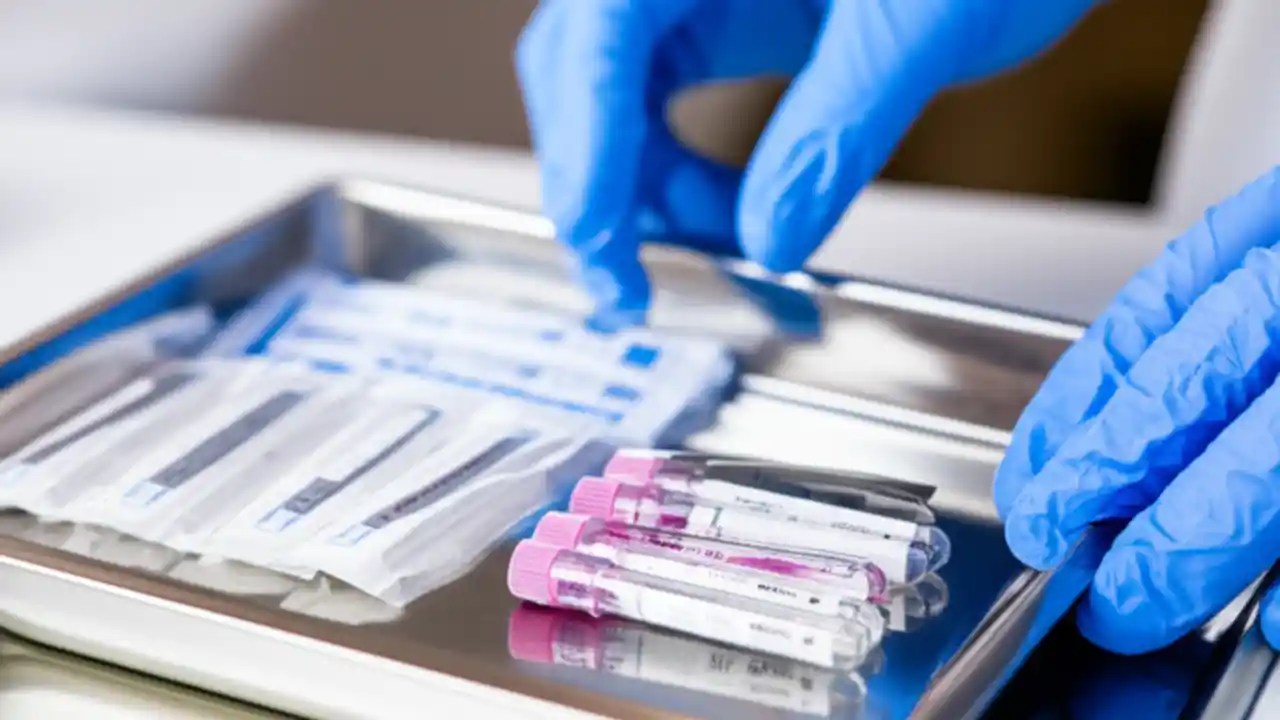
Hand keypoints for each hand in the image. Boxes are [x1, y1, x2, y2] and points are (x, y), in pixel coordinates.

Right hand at [516, 0, 1099, 324]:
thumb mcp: (922, 27)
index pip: (605, 31)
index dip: (589, 136)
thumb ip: (836, 132)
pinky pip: (661, 107)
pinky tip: (724, 220)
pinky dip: (678, 177)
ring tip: (713, 253)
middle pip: (584, 69)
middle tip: (631, 283)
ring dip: (640, 192)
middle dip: (599, 182)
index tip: (598, 232)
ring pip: (612, 97)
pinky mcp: (728, 23)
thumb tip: (767, 240)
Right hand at [996, 166, 1279, 653]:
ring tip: (1039, 480)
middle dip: (1100, 485)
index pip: (1260, 476)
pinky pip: (1174, 273)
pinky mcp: (1276, 212)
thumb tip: (1275, 615)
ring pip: (1164, 326)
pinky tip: (1083, 394)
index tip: (1129, 605)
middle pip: (1189, 394)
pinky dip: (1115, 339)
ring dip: (1081, 414)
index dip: (1173, 551)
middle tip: (1057, 549)